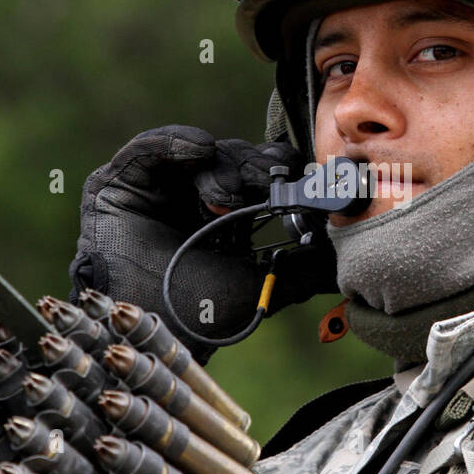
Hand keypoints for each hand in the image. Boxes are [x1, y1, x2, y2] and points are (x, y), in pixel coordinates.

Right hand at [69, 125, 334, 361]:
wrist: (154, 331)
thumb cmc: (204, 315)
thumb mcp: (266, 284)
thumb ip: (305, 267)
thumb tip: (349, 258)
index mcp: (230, 216)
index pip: (262, 176)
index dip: (281, 172)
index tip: (303, 178)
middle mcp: (195, 196)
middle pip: (236, 159)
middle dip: (255, 169)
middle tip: (267, 183)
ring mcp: (161, 187)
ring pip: (202, 154)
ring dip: (221, 167)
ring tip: (225, 196)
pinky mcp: (123, 181)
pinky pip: (151, 149)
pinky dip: (174, 143)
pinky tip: (198, 149)